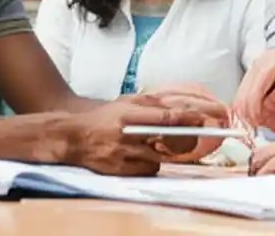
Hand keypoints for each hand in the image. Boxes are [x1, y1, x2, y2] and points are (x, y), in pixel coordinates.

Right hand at [61, 99, 202, 175]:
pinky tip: (144, 156)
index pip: (163, 117)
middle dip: (182, 140)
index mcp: (127, 115)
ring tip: (160, 144)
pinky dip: (151, 164)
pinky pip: (147, 170)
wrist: (73, 137)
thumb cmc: (103, 117)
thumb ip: (150, 104)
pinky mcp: (120, 171)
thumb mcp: (125, 103)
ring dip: (165, 152)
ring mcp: (123, 155)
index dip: (185, 119)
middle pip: (165, 142)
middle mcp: (126, 136)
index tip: (202, 118)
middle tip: (193, 135)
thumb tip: (177, 107)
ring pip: (159, 158)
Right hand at [232, 47, 274, 128]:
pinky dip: (252, 107)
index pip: (252, 96)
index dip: (255, 114)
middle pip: (241, 100)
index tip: (262, 124)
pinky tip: (267, 111)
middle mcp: (253, 71)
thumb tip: (274, 103)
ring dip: (252, 112)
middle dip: (251, 116)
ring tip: (273, 119)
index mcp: (266, 70)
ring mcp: (249, 74)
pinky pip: (244, 96)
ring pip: (241, 99)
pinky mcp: (249, 78)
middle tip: (267, 125)